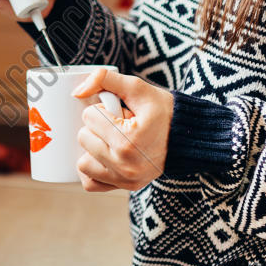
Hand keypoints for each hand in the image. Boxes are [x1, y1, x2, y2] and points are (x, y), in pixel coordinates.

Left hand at [72, 67, 173, 191]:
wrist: (187, 137)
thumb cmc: (164, 111)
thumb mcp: (138, 88)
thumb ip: (105, 79)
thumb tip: (77, 92)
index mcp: (128, 140)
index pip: (89, 117)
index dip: (103, 109)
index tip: (121, 112)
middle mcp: (125, 164)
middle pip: (83, 138)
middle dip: (97, 127)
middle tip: (119, 125)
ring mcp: (125, 179)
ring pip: (83, 162)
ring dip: (93, 148)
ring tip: (113, 140)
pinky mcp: (125, 186)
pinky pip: (90, 183)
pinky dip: (94, 169)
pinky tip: (106, 156)